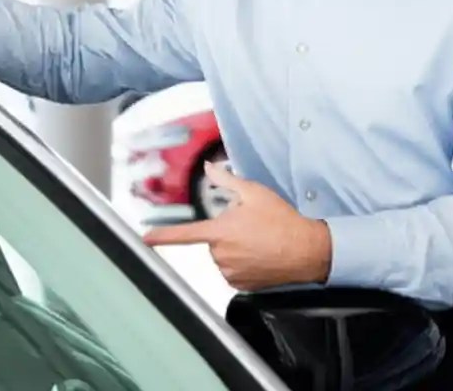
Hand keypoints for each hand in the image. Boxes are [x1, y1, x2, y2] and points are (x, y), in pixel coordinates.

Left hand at [143, 161, 331, 291]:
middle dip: (225, 233)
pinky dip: (241, 263)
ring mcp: (231, 272)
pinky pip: (232, 271)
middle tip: (250, 227)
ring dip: (234, 249)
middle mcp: (222, 254)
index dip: (163, 236)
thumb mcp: (255, 193)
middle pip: (212, 242)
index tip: (146, 239)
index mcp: (221, 232)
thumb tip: (208, 168)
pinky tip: (259, 256)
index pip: (185, 235)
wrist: (306, 251)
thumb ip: (226, 180)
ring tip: (258, 241)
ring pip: (222, 257)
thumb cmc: (282, 221)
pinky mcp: (240, 285)